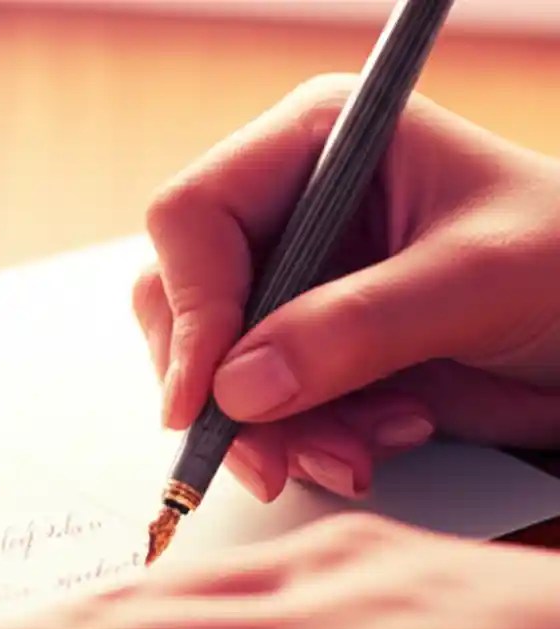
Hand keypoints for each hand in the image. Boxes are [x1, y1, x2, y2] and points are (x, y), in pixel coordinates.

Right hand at [135, 73, 559, 502]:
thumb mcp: (478, 284)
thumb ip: (356, 328)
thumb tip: (238, 387)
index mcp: (316, 143)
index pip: (193, 215)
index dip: (191, 304)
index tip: (208, 394)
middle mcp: (288, 206)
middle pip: (182, 296)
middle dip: (226, 386)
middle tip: (270, 454)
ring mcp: (294, 280)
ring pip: (212, 364)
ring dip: (271, 429)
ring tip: (352, 455)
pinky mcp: (306, 345)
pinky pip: (256, 404)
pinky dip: (301, 441)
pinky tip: (373, 442)